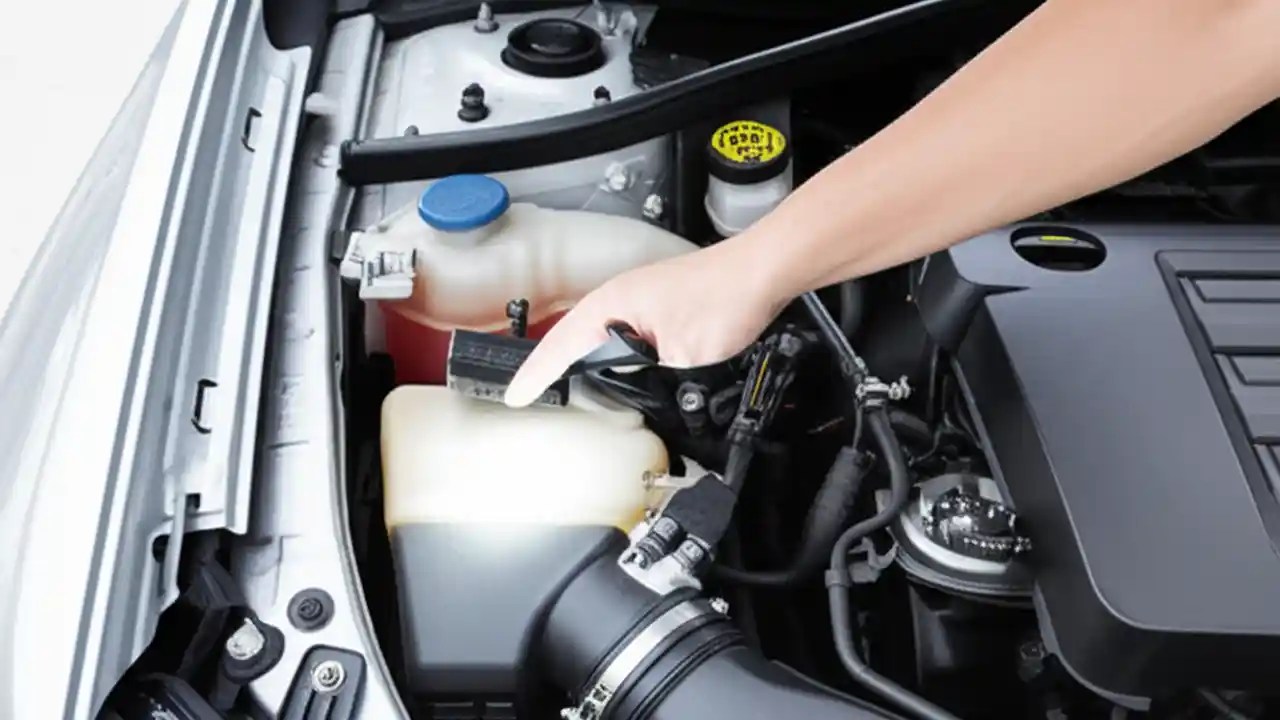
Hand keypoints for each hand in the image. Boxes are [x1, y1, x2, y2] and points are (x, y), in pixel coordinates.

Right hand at [503, 241, 786, 406]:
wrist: (762, 272)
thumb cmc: (725, 297)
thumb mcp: (679, 357)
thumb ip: (646, 377)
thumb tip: (632, 391)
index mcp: (610, 305)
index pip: (559, 346)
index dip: (536, 376)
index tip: (516, 396)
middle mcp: (618, 296)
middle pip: (569, 338)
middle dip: (549, 367)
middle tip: (529, 396)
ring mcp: (638, 298)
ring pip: (595, 334)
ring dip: (580, 360)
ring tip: (562, 387)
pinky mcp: (658, 304)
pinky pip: (620, 332)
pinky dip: (609, 351)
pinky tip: (615, 367)